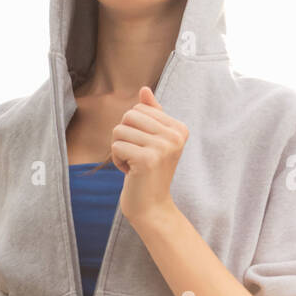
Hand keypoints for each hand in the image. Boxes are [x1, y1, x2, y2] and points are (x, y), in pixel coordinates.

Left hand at [110, 85, 187, 223]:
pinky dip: (117, 160)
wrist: (152, 207)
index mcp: (179, 128)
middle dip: (123, 135)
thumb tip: (144, 89)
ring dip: (119, 149)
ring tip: (133, 164)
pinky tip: (130, 173)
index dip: (133, 127)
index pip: (140, 108)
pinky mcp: (147, 160)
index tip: (144, 147)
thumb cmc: (150, 172)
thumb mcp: (153, 140)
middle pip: (129, 115)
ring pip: (119, 130)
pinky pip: (116, 146)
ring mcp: (163, 148)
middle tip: (135, 156)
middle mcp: (175, 136)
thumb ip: (152, 114)